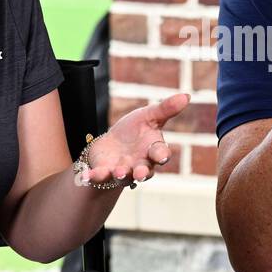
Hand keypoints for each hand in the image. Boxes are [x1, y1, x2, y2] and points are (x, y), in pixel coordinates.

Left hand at [75, 92, 189, 187]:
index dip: (161, 155)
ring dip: (120, 174)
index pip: (160, 153)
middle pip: (144, 171)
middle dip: (142, 172)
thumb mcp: (148, 116)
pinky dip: (93, 176)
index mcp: (152, 150)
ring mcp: (122, 170)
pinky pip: (99, 177)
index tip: (162, 156)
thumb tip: (187, 95)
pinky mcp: (104, 172)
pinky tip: (85, 175)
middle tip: (140, 173)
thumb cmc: (135, 131)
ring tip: (117, 172)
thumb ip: (166, 109)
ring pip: (123, 176)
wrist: (112, 145)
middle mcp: (140, 164)